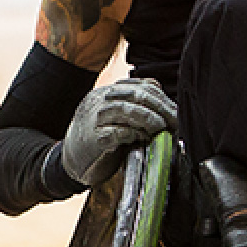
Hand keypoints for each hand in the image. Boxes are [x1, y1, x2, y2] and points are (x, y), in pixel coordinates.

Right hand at [61, 77, 175, 185]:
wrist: (70, 160)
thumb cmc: (100, 139)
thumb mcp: (118, 119)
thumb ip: (137, 110)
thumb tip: (169, 112)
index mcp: (108, 93)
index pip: (142, 85)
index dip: (162, 98)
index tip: (175, 113)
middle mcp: (100, 101)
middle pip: (135, 94)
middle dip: (159, 108)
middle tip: (173, 122)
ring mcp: (94, 119)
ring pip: (124, 109)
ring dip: (147, 118)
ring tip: (159, 128)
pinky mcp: (92, 140)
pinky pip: (114, 132)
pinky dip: (131, 134)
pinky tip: (140, 138)